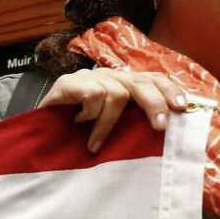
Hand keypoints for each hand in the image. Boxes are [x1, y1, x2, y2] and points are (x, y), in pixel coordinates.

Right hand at [41, 69, 193, 151]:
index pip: (154, 79)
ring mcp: (90, 78)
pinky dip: (89, 112)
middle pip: (142, 83)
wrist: (37, 129)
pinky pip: (92, 93)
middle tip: (158, 127)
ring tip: (95, 141)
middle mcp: (111, 76)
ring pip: (116, 94)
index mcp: (125, 84)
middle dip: (154, 105)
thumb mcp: (110, 126)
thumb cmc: (75, 132)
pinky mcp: (68, 82)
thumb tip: (166, 128)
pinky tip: (78, 121)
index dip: (171, 90)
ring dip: (106, 123)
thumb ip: (132, 122)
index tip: (182, 108)